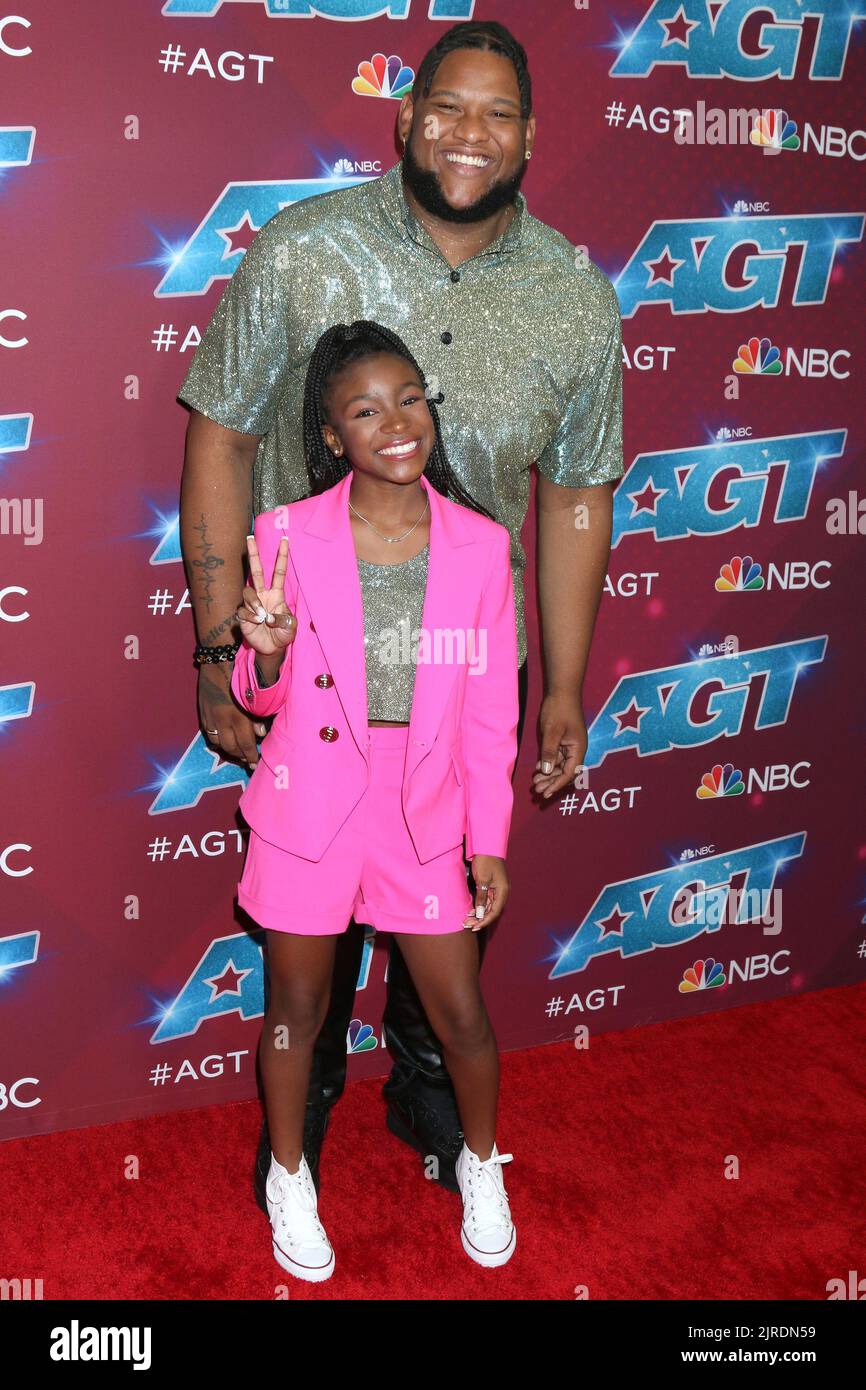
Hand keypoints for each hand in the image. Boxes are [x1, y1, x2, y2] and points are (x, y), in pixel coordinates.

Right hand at [199, 662, 266, 765]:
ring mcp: (210, 716)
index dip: (251, 756)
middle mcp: (222, 720)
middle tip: (248, 761)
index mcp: (237, 716)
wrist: (218, 657)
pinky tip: (224, 740)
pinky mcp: (202, 711)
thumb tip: (260, 733)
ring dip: (228, 750)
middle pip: (230, 747)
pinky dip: (217, 740)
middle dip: (240, 757)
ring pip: (218, 743)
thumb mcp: (254, 695)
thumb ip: (258, 716)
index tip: (256, 763)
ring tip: (237, 752)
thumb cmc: (242, 672)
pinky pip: (209, 733)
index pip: (246, 744)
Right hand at [235, 534, 296, 656]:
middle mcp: (263, 595)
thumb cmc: (283, 633)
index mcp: (276, 594)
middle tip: (250, 538)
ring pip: (247, 592)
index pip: (278, 572)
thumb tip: (268, 615)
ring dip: (254, 603)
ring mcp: (252, 604)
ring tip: (262, 616)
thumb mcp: (291, 627)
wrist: (272, 648)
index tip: (285, 540)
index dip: (282, 556)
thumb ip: (284, 619)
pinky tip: (257, 622)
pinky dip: (250, 616)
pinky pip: (243, 610)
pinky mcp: (243, 616)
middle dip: (253, 555)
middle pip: (256, 571)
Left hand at [463, 855, 508, 930]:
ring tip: (467, 920)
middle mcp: (502, 892)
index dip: (485, 921)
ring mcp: (498, 889)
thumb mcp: (482, 880)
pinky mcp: (492, 886)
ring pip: (489, 906)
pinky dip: (480, 906)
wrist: (487, 846)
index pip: (495, 912)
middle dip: (480, 919)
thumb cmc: (485, 861)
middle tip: (467, 925)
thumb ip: (482, 897)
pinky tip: (471, 911)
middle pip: (492, 910)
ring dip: (479, 914)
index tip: (474, 927)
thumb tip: (480, 913)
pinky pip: (487, 900)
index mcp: (503, 891)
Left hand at [532, 691, 587, 798]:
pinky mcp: (563, 740)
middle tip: (537, 790)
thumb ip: (549, 752)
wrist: (562, 690)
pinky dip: (548, 764)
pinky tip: (537, 769)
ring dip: (549, 775)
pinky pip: (557, 757)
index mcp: (578, 749)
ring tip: (535, 782)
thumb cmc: (558, 709)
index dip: (557, 784)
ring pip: (561, 766)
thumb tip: (545, 771)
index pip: (569, 773)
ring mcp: (570, 745)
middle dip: (552, 782)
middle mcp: (576, 749)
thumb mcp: (552, 731)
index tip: (546, 793)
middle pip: (566, 772)